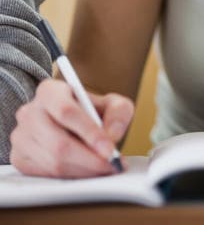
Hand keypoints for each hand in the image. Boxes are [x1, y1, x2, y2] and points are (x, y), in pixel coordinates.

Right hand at [10, 78, 133, 177]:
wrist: (71, 123)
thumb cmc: (91, 111)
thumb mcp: (112, 103)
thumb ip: (119, 113)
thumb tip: (112, 135)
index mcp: (49, 90)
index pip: (66, 112)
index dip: (89, 132)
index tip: (110, 149)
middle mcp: (30, 111)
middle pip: (59, 142)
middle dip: (89, 159)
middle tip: (111, 165)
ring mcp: (21, 136)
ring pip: (52, 162)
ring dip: (82, 170)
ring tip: (103, 169)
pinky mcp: (19, 157)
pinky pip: (45, 174)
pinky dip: (70, 177)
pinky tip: (85, 171)